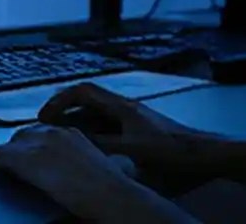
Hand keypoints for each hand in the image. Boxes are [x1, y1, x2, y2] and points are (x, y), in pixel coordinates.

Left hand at [0, 124, 147, 220]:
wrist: (108, 195)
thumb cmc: (109, 188)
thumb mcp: (98, 166)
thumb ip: (80, 159)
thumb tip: (73, 169)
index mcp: (72, 133)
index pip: (44, 131)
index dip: (36, 145)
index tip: (35, 158)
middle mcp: (54, 132)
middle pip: (25, 133)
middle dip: (21, 148)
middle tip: (19, 167)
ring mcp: (39, 143)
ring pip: (12, 142)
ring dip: (11, 156)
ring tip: (10, 172)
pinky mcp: (26, 158)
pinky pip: (1, 155)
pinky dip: (0, 165)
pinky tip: (2, 175)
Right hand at [37, 83, 208, 165]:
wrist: (202, 154)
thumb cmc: (170, 150)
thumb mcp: (130, 150)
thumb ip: (100, 144)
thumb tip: (72, 139)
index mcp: (122, 106)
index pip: (83, 90)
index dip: (60, 100)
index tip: (43, 115)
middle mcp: (126, 107)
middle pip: (88, 100)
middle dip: (64, 110)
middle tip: (46, 126)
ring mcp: (133, 118)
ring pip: (97, 114)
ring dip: (77, 122)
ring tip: (61, 137)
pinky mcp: (140, 130)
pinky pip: (108, 126)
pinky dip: (92, 132)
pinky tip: (88, 147)